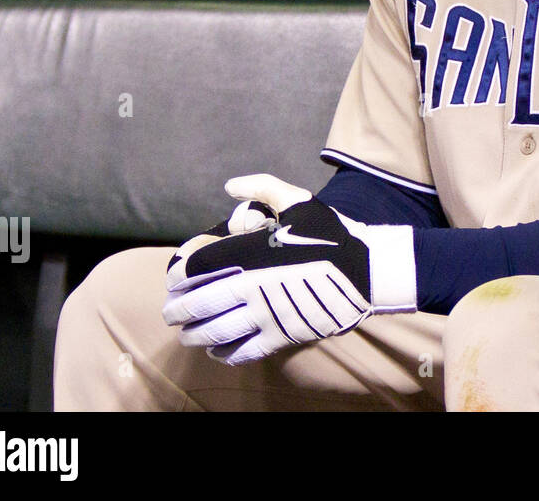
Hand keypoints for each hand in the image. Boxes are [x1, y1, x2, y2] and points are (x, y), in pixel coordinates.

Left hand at [163, 173, 374, 365]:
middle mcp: (252, 284)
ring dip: (193, 334)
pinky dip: (223, 353)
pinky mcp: (281, 335)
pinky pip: (242, 351)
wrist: (367, 269)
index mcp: (251, 251)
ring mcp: (266, 313)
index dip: (177, 275)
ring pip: (214, 331)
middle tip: (171, 312)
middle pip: (197, 303)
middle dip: (176, 310)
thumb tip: (229, 185)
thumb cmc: (331, 233)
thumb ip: (262, 187)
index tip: (174, 279)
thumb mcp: (299, 200)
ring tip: (188, 334)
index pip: (196, 267)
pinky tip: (217, 349)